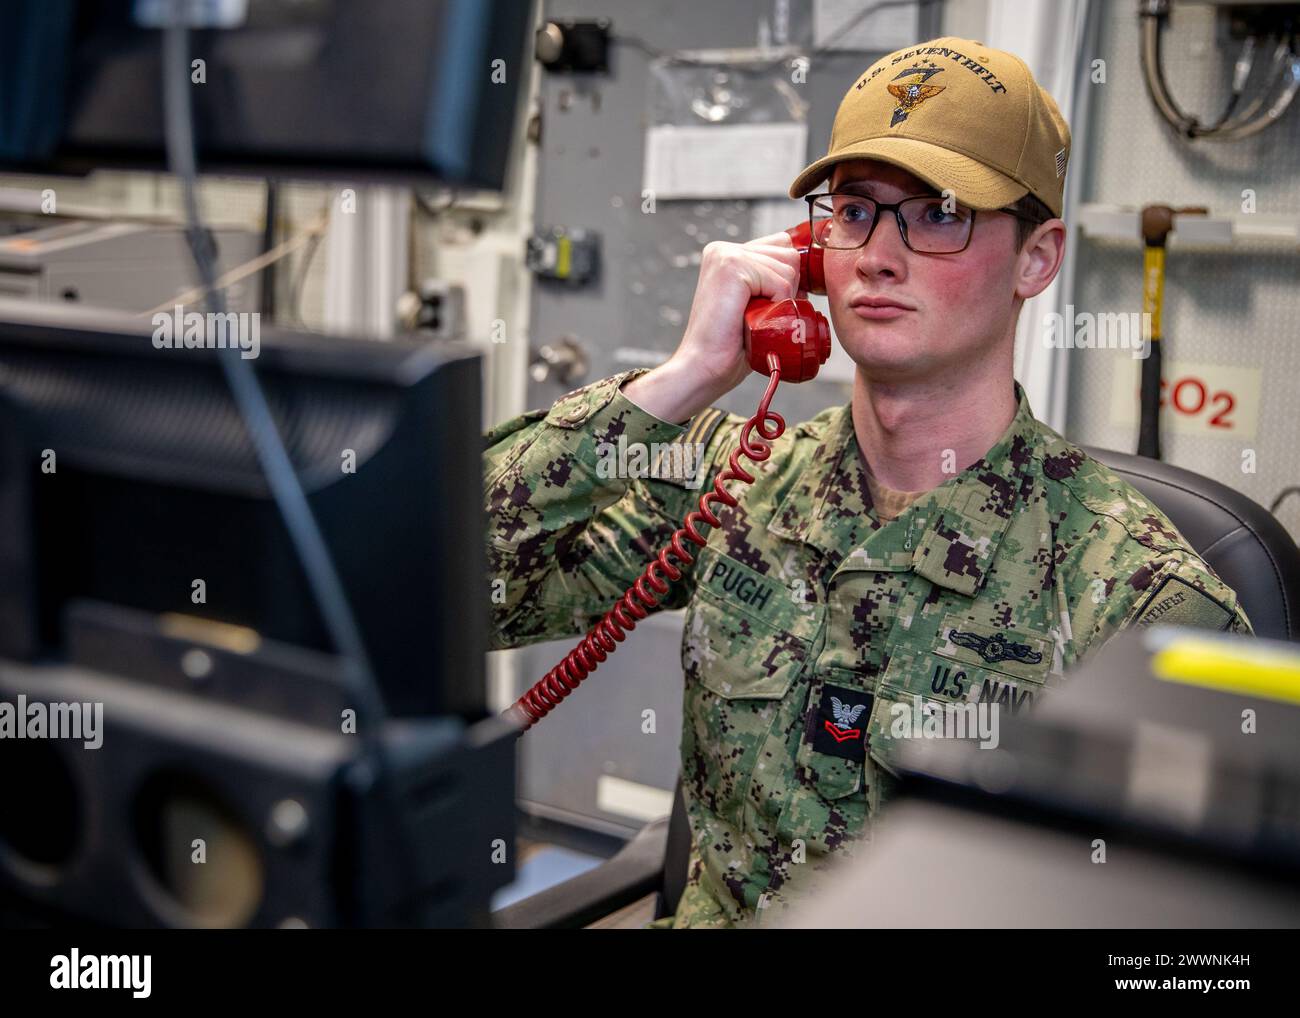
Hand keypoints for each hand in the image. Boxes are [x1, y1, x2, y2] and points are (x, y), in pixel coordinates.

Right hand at [623, 231, 803, 422]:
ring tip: (753, 319)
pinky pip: (781, 281)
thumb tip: (807, 280)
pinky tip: (754, 319)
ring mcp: (727, 254)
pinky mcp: (733, 267)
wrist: (703, 368)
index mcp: (726, 254)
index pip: (781, 245)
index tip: (770, 306)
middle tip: (760, 316)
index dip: (787, 278)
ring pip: (788, 266)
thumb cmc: (729, 348)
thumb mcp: (755, 307)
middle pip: (788, 252)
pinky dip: (777, 304)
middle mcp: (724, 248)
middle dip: (787, 288)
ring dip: (782, 299)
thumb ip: (771, 284)